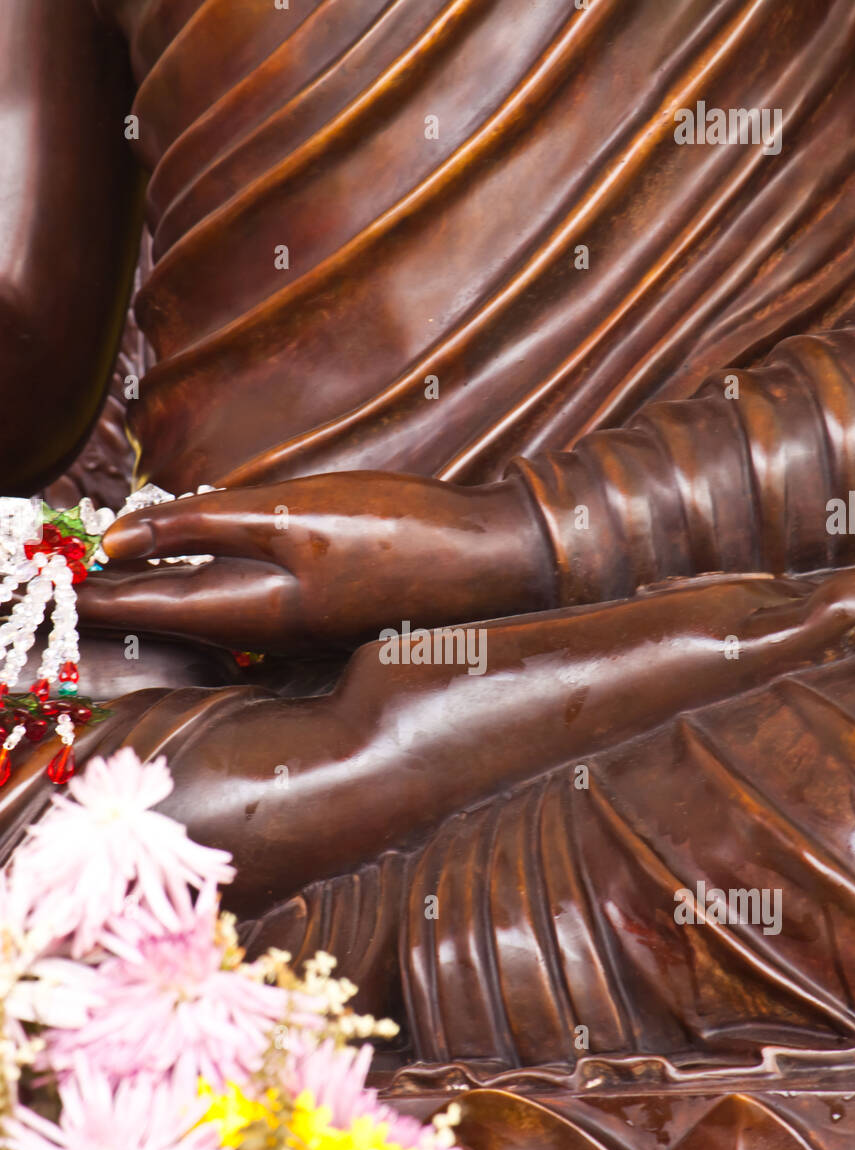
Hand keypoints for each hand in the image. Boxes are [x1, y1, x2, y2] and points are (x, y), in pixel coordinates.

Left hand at [76, 472, 550, 653]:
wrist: (495, 563)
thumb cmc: (399, 532)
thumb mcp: (293, 513)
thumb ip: (202, 523)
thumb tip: (118, 537)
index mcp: (255, 610)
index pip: (153, 605)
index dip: (99, 596)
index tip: (61, 589)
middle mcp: (270, 633)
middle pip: (178, 618)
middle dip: (124, 604)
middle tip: (76, 594)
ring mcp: (303, 631)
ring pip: (212, 618)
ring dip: (163, 601)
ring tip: (123, 585)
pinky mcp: (329, 618)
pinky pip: (249, 613)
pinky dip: (211, 595)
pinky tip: (206, 581)